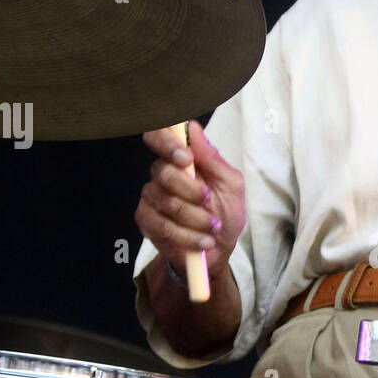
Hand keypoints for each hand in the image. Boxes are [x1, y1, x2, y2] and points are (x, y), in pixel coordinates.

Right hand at [135, 122, 245, 279]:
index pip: (160, 136)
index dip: (167, 142)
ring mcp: (151, 196)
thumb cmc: (226, 212)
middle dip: (192, 191)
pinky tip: (203, 241)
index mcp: (183, 158)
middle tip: (209, 201)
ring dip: (196, 219)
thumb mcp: (231, 185)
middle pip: (163, 171)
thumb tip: (193, 128)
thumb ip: (214, 159)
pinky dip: (188, 236)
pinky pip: (162, 226)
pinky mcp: (146, 220)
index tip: (186, 158)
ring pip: (166, 202)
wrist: (219, 250)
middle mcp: (163, 173)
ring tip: (213, 227)